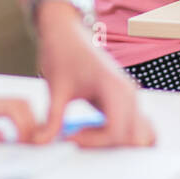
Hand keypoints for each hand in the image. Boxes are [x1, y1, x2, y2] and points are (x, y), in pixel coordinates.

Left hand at [33, 1, 155, 147]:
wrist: (65, 31)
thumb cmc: (62, 52)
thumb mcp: (55, 87)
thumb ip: (52, 119)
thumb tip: (41, 142)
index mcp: (114, 87)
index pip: (117, 132)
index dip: (93, 142)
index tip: (69, 137)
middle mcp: (128, 92)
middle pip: (132, 137)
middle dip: (106, 147)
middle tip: (78, 139)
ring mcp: (130, 96)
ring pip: (138, 134)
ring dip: (115, 144)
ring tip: (86, 136)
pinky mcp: (125, 99)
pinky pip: (133, 126)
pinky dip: (119, 137)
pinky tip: (92, 131)